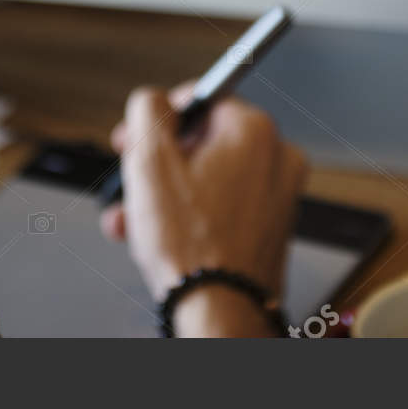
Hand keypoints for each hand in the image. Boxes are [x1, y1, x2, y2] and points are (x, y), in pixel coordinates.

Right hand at [100, 84, 307, 335]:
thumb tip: (153, 100)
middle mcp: (277, 158)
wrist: (221, 311)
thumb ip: (148, 111)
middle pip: (202, 141)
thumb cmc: (192, 245)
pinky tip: (157, 236)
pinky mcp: (271, 228)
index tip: (136, 134)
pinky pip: (223, 206)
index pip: (202, 97)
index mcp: (254, 131)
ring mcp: (278, 195)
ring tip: (130, 220)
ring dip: (164, 195)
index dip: (160, 116)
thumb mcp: (150, 161)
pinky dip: (190, 215)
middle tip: (129, 180)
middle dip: (156, 165)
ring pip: (208, 178)